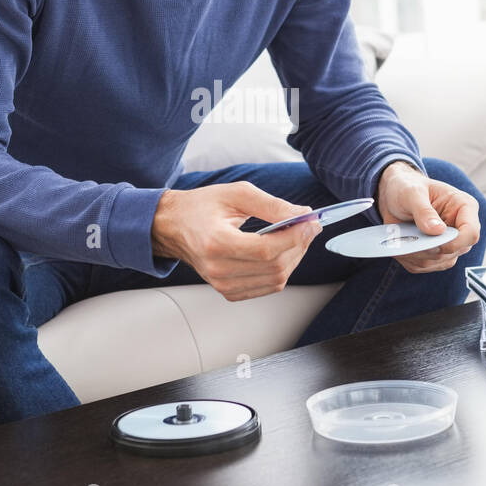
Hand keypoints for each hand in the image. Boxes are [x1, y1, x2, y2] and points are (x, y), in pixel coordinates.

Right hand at [151, 182, 321, 300]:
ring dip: (294, 258)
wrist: (174, 227)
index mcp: (216, 243)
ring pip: (276, 279)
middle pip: (274, 266)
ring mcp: (223, 284)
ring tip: (296, 236)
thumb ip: (272, 205)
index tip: (311, 222)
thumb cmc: (202, 207)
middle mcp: (218, 269)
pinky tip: (282, 251)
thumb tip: (303, 216)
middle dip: (299, 245)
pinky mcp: (229, 291)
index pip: (266, 249)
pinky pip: (268, 287)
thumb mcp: (236, 194)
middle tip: (309, 227)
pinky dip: (282, 270)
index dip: (294, 237)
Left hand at [376, 162, 480, 274]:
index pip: (471, 233)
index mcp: (464, 207)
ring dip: (418, 256)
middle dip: (429, 249)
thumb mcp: (412, 193)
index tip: (433, 241)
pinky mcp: (436, 254)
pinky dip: (411, 260)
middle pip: (454, 251)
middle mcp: (461, 227)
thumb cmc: (407, 187)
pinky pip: (426, 266)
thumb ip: (424, 211)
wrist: (394, 195)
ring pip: (440, 262)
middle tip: (408, 239)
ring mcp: (450, 243)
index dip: (454, 242)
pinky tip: (402, 246)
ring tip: (402, 240)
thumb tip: (438, 230)